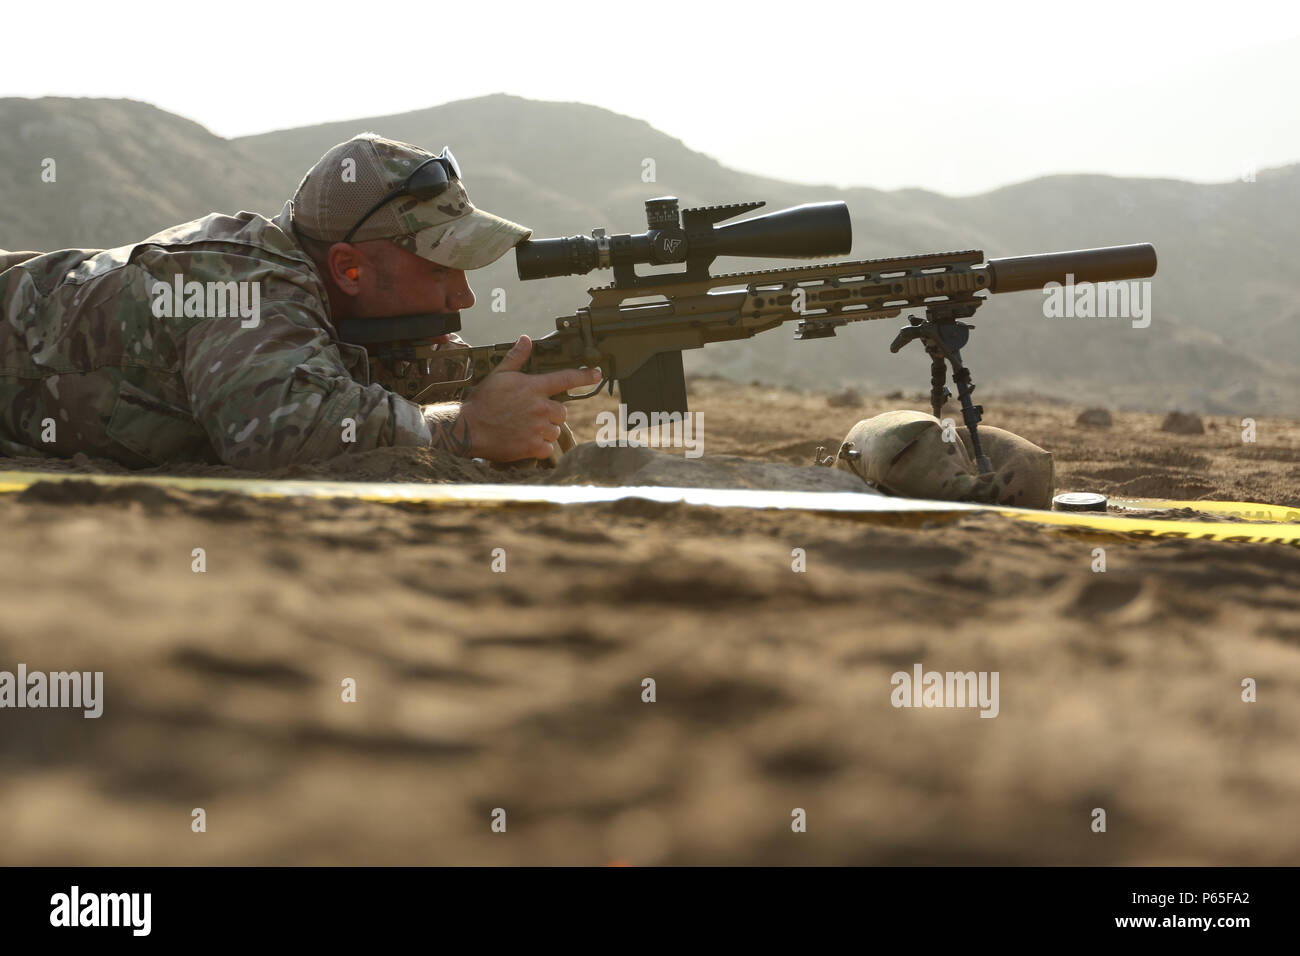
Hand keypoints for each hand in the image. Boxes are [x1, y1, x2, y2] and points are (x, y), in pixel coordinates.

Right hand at [455, 335, 600, 461]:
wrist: (469, 429)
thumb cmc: (483, 401)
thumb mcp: (499, 375)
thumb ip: (516, 358)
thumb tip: (526, 339)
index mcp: (533, 387)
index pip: (565, 378)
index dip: (584, 376)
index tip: (596, 374)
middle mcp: (540, 407)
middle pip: (562, 412)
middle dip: (552, 414)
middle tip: (533, 415)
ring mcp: (537, 428)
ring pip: (555, 431)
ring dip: (545, 431)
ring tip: (526, 429)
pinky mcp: (533, 447)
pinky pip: (548, 448)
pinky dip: (540, 447)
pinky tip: (526, 442)